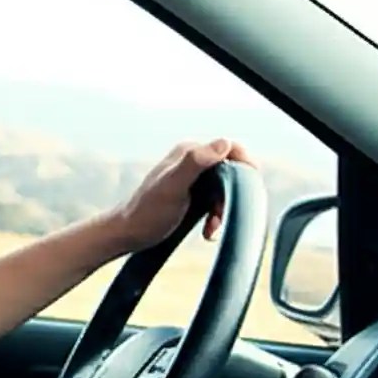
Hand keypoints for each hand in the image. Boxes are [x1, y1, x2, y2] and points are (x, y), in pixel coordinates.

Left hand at [109, 138, 258, 252]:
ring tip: (211, 229)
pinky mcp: (191, 195)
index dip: (245, 165)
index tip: (250, 189)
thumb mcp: (173, 187)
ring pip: (226, 189)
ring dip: (224, 211)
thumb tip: (224, 143)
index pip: (230, 148)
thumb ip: (195, 163)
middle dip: (232, 196)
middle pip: (231, 171)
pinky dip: (216, 217)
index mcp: (189, 152)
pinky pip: (216, 202)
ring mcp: (191, 178)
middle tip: (220, 217)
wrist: (127, 234)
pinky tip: (208, 232)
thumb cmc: (147, 213)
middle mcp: (191, 160)